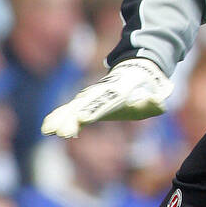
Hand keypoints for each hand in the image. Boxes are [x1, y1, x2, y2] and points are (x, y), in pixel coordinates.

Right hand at [41, 58, 173, 137]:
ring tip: (47, 130)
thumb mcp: (155, 97)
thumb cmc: (145, 91)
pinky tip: (47, 128)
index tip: (82, 119)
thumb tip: (158, 103)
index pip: (104, 103)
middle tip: (60, 132)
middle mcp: (100, 94)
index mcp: (117, 93)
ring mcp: (90, 96)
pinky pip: (69, 110)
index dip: (93, 110)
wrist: (134, 74)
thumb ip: (154, 102)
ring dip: (60, 118)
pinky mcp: (84, 102)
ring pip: (72, 107)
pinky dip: (58, 117)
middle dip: (71, 118)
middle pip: (83, 106)